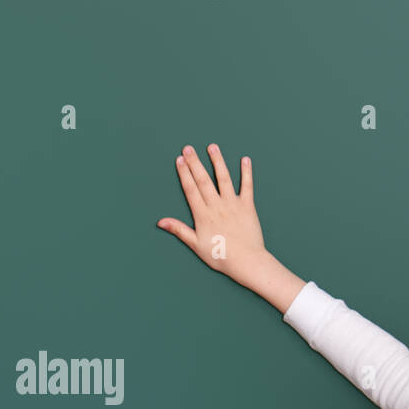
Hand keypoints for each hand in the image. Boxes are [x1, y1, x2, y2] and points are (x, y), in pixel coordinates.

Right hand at [157, 143, 269, 288]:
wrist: (246, 261)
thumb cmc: (220, 256)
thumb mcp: (195, 245)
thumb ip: (179, 230)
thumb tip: (161, 222)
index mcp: (203, 215)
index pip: (190, 189)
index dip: (184, 173)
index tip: (179, 160)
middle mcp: (216, 205)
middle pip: (203, 180)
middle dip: (195, 162)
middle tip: (188, 148)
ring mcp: (233, 204)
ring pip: (224, 178)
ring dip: (217, 161)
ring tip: (212, 147)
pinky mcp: (248, 206)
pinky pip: (247, 186)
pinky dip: (246, 172)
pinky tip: (244, 160)